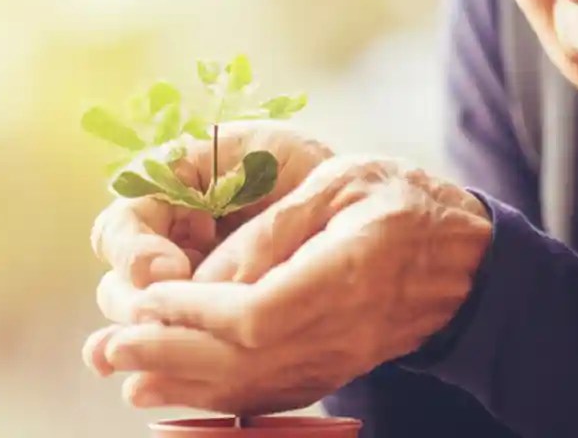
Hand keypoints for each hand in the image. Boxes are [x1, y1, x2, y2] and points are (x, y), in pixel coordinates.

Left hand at [94, 155, 491, 414]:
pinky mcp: (332, 371)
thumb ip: (275, 228)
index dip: (196, 312)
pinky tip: (173, 390)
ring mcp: (340, 359)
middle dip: (170, 353)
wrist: (465, 258)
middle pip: (244, 360)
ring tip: (126, 371)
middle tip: (112, 345)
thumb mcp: (342, 183)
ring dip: (181, 383)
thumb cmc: (401, 201)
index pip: (258, 314)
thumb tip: (206, 275)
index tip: (151, 296)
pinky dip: (215, 395)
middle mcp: (343, 330)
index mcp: (348, 273)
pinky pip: (269, 393)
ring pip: (251, 385)